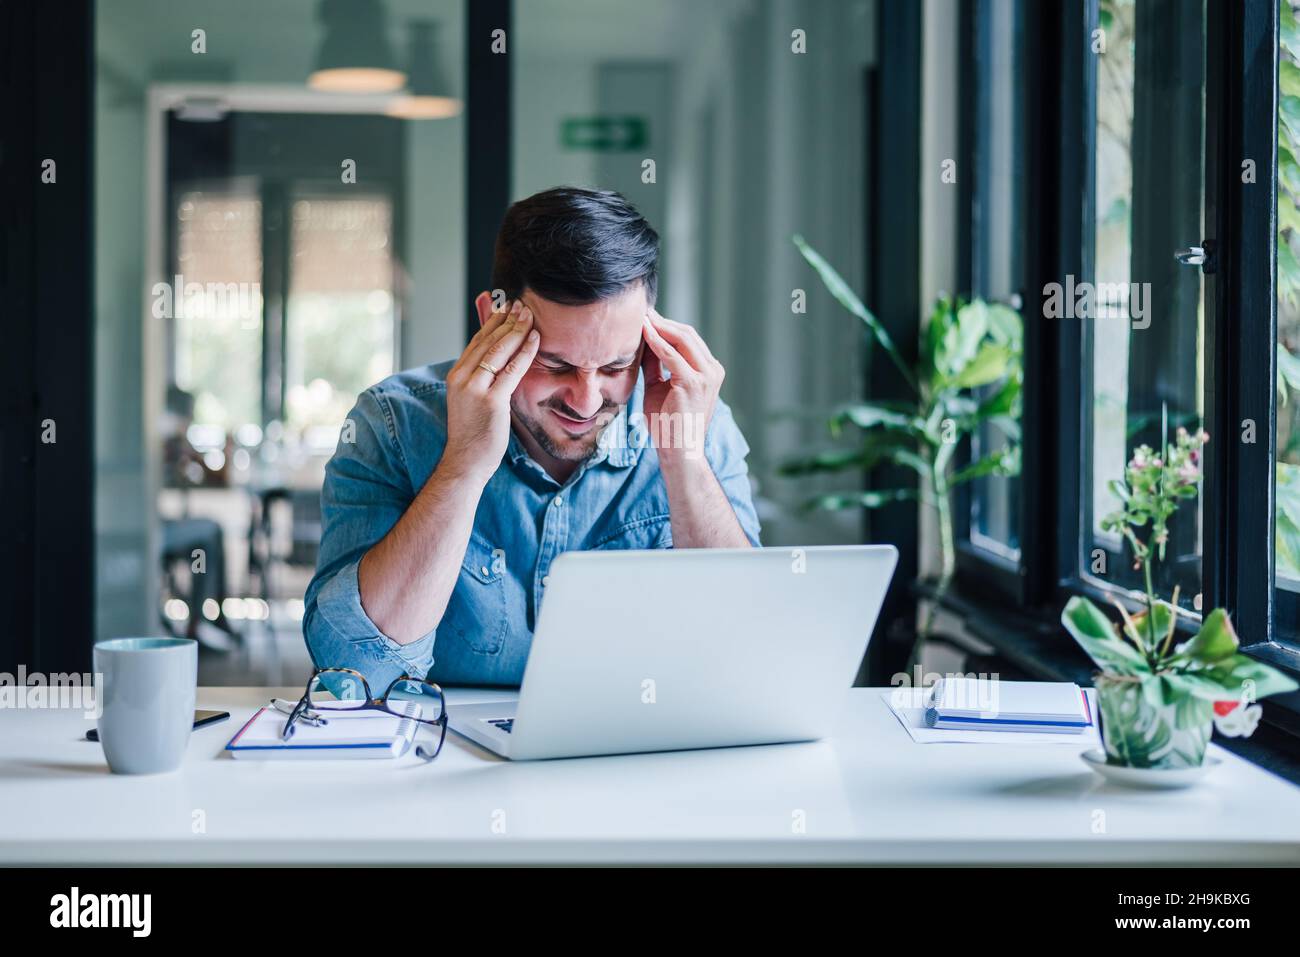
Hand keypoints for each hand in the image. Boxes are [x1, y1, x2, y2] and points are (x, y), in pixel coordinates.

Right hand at [441, 298, 539, 483]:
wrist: (465, 460)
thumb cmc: (473, 432)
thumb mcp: (471, 399)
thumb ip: (481, 378)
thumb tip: (496, 360)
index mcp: (456, 375)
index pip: (477, 341)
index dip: (493, 322)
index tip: (507, 307)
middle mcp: (462, 378)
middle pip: (487, 341)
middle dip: (507, 320)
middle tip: (523, 304)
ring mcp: (474, 389)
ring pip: (498, 351)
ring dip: (517, 330)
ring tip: (530, 315)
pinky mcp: (491, 401)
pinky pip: (511, 370)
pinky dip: (525, 352)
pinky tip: (535, 339)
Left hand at [640, 308, 724, 465]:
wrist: (679, 451)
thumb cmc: (668, 424)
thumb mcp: (660, 387)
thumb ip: (655, 364)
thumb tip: (643, 340)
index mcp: (709, 371)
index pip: (689, 339)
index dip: (667, 326)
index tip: (647, 317)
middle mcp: (712, 371)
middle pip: (687, 334)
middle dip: (663, 321)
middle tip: (641, 311)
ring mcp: (706, 376)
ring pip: (682, 339)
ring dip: (659, 326)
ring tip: (640, 317)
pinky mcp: (694, 383)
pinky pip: (671, 355)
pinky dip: (656, 341)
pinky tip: (643, 332)